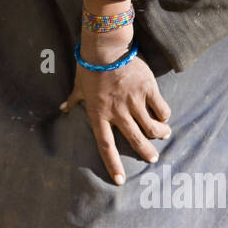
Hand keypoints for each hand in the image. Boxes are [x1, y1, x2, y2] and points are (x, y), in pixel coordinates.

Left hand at [61, 48, 171, 184]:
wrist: (106, 47)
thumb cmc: (90, 66)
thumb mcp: (79, 85)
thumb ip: (73, 100)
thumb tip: (63, 108)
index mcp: (98, 114)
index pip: (105, 145)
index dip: (112, 164)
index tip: (119, 180)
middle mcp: (117, 112)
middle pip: (134, 140)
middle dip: (146, 152)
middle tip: (153, 158)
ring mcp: (134, 101)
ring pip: (151, 127)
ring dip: (159, 134)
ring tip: (163, 135)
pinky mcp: (147, 89)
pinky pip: (160, 109)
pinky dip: (164, 115)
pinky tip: (164, 117)